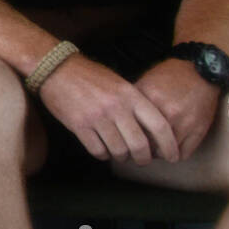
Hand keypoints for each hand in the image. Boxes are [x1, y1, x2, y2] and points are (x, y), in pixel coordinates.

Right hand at [38, 54, 180, 164]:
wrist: (56, 68)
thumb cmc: (89, 75)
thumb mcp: (118, 83)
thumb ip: (134, 102)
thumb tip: (149, 128)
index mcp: (130, 95)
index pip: (160, 125)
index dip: (169, 145)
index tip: (172, 156)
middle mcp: (116, 107)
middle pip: (140, 144)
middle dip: (144, 158)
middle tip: (143, 160)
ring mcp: (97, 117)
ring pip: (119, 150)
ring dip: (122, 157)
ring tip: (121, 155)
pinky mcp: (78, 125)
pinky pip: (97, 150)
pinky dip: (103, 155)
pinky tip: (103, 150)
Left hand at [134, 58, 221, 160]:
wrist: (201, 71)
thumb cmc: (170, 77)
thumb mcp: (146, 82)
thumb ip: (133, 102)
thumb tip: (117, 120)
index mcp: (149, 99)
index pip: (130, 127)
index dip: (125, 137)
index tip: (124, 140)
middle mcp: (167, 112)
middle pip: (147, 143)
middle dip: (140, 149)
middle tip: (137, 150)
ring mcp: (185, 123)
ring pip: (165, 152)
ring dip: (158, 154)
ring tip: (153, 150)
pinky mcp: (199, 131)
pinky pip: (183, 154)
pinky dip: (174, 155)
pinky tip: (169, 149)